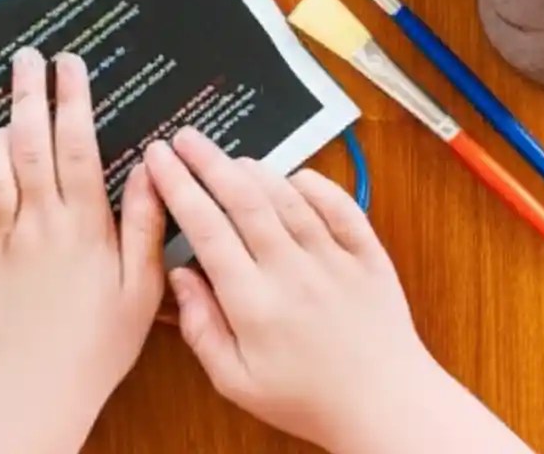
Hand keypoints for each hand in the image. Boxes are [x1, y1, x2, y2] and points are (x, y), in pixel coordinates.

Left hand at [0, 48, 165, 453]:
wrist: (35, 391)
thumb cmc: (97, 345)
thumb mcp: (140, 288)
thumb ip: (144, 223)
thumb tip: (150, 167)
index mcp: (84, 226)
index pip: (76, 146)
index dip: (72, 98)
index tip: (70, 64)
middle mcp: (38, 224)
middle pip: (28, 143)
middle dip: (28, 93)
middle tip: (27, 58)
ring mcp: (1, 241)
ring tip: (8, 114)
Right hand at [146, 128, 530, 453]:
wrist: (385, 406)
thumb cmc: (309, 400)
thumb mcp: (236, 382)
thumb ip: (201, 327)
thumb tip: (179, 276)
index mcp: (254, 303)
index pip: (206, 228)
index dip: (177, 187)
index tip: (158, 161)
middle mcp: (292, 272)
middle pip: (243, 198)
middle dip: (206, 161)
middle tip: (183, 137)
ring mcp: (333, 259)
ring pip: (287, 196)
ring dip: (253, 169)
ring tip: (228, 156)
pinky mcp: (367, 255)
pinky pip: (339, 204)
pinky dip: (313, 183)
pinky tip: (293, 176)